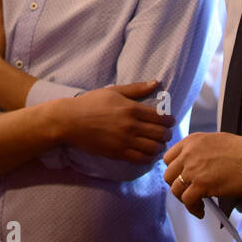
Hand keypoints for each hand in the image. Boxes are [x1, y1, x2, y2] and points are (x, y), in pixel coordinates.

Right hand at [57, 80, 175, 162]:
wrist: (71, 120)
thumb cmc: (91, 102)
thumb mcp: (114, 91)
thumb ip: (137, 88)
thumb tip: (156, 83)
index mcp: (132, 108)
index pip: (160, 117)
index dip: (169, 121)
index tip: (170, 122)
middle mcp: (131, 126)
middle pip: (160, 134)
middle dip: (167, 135)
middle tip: (166, 134)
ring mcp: (125, 141)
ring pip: (153, 148)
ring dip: (160, 147)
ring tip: (159, 145)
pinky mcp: (118, 153)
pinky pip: (141, 159)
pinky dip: (149, 158)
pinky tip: (148, 154)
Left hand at [163, 133, 241, 215]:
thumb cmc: (241, 151)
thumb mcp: (214, 141)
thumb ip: (199, 151)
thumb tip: (195, 166)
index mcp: (191, 141)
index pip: (169, 158)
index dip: (174, 171)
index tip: (180, 178)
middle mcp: (188, 153)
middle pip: (169, 175)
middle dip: (177, 186)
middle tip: (188, 192)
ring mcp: (193, 169)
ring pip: (176, 189)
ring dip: (184, 199)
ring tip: (197, 203)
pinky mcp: (201, 185)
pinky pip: (187, 201)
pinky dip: (193, 208)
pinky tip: (201, 210)